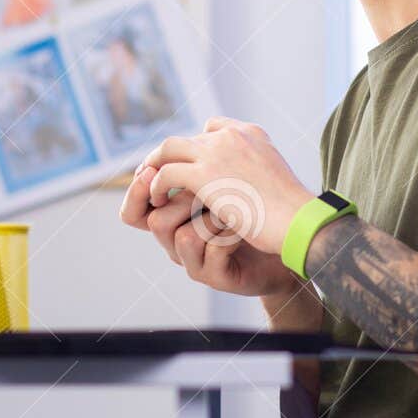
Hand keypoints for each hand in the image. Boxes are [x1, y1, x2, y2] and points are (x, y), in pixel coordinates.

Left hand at [126, 117, 315, 256]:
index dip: (198, 144)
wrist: (297, 220)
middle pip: (187, 137)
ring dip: (156, 166)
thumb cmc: (292, 211)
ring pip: (169, 149)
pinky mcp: (203, 175)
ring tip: (151, 186)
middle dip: (169, 155)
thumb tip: (246, 183)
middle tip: (157, 173)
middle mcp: (232, 136)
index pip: (213, 127)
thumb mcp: (275, 178)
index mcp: (252, 133)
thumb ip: (256, 170)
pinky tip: (158, 200)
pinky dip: (157, 186)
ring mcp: (216, 152)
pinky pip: (166, 174)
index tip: (190, 164)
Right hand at [130, 183, 300, 298]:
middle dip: (184, 199)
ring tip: (233, 208)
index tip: (151, 170)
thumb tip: (183, 140)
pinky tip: (246, 225)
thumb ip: (197, 166)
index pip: (133, 213)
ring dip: (212, 217)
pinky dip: (231, 233)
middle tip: (209, 185)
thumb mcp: (221, 182)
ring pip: (184, 237)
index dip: (135, 193)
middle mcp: (177, 242)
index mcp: (172, 220)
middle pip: (156, 222)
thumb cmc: (252, 210)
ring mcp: (196, 262)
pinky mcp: (217, 277)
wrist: (284, 244)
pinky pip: (214, 253)